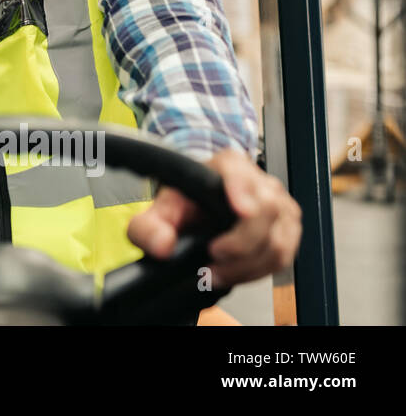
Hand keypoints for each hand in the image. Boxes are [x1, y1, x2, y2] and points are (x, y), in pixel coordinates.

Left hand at [126, 147, 301, 289]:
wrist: (203, 210)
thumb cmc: (187, 203)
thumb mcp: (160, 211)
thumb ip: (149, 227)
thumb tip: (162, 246)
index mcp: (228, 165)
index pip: (238, 170)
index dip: (242, 188)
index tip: (241, 210)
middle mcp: (260, 182)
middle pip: (266, 211)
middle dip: (240, 244)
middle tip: (213, 257)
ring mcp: (280, 206)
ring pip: (277, 240)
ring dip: (246, 266)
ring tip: (215, 274)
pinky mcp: (288, 229)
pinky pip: (283, 257)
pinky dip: (257, 272)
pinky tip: (233, 273)